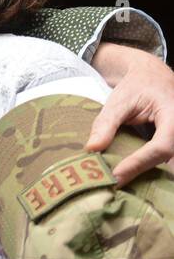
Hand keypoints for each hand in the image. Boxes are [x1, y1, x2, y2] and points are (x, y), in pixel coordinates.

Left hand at [86, 48, 173, 185]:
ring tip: (118, 179)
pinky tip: (128, 172)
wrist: (152, 75)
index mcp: (173, 115)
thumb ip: (106, 124)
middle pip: (167, 157)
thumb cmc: (136, 86)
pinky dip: (148, 165)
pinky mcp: (173, 141)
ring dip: (145, 171)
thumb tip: (92, 149)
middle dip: (142, 171)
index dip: (139, 163)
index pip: (161, 146)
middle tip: (114, 182)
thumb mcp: (118, 101)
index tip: (116, 174)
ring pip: (168, 161)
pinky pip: (166, 157)